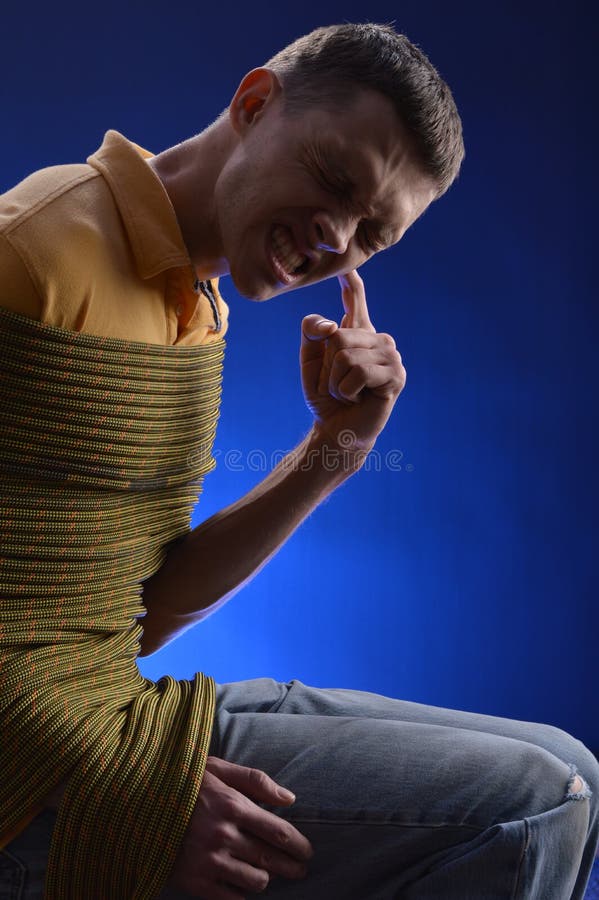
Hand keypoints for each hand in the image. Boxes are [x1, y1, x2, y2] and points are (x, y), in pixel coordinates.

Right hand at [166, 756, 312, 898]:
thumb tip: (289, 798)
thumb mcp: (217, 769)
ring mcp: (208, 861)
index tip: (307, 851)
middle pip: (271, 859)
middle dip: (292, 866)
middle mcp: (223, 836)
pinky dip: (241, 894)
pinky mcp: (194, 882)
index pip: (278, 832)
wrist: (136, 803)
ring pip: (255, 881)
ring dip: (264, 878)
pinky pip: (231, 898)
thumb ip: (255, 781)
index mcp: (232, 806)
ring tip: (266, 873)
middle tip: (301, 869)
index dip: (298, 844)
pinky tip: (242, 884)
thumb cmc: (182, 782)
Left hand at [300, 270, 405, 458]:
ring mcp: (391, 356)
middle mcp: (378, 339)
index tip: (348, 267)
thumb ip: (312, 332)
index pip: (355, 301)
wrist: (336, 429)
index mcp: (358, 333)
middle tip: (338, 385)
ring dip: (335, 381)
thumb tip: (333, 326)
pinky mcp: (396, 376)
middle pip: (338, 335)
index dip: (352, 282)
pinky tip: (356, 398)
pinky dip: (345, 390)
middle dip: (327, 366)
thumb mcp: (310, 360)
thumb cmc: (325, 396)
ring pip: (345, 354)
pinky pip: (357, 371)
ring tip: (347, 393)